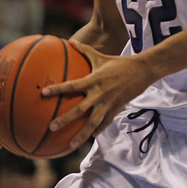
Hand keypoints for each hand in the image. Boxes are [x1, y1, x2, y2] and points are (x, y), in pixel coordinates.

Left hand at [43, 40, 157, 149]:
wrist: (141, 71)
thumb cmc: (119, 62)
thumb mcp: (100, 56)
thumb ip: (85, 51)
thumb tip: (70, 42)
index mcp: (93, 81)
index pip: (71, 86)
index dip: (57, 89)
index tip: (44, 93)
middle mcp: (98, 94)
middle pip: (79, 110)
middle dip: (65, 119)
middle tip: (51, 127)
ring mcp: (107, 104)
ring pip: (92, 123)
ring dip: (81, 135)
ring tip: (70, 145)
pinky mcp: (116, 109)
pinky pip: (105, 123)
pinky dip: (98, 130)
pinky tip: (91, 137)